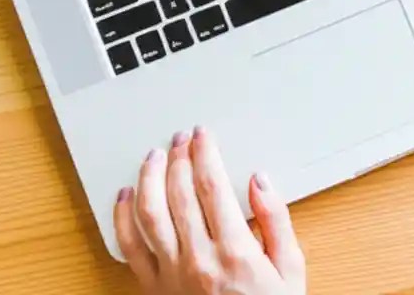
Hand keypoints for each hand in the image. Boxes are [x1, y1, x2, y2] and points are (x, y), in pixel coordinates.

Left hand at [115, 127, 305, 294]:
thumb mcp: (291, 269)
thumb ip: (277, 221)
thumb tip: (260, 182)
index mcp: (235, 251)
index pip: (212, 186)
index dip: (205, 153)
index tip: (203, 135)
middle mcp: (198, 260)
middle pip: (179, 193)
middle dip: (178, 157)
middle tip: (180, 138)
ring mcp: (171, 274)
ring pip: (149, 213)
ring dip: (149, 178)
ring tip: (153, 156)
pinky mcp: (153, 288)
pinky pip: (128, 246)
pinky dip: (122, 216)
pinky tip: (126, 195)